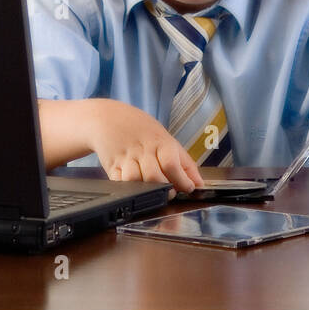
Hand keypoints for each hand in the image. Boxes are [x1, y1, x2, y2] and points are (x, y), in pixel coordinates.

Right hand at [81, 98, 203, 196]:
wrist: (109, 117)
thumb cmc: (142, 129)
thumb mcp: (167, 140)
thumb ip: (184, 163)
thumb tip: (200, 184)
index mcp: (159, 141)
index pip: (171, 163)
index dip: (182, 180)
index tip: (188, 188)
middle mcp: (142, 149)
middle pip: (154, 176)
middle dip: (165, 190)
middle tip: (171, 192)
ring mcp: (125, 157)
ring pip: (135, 181)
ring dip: (146, 191)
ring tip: (154, 191)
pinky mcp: (111, 166)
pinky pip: (119, 182)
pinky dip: (128, 189)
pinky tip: (136, 187)